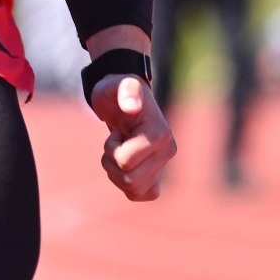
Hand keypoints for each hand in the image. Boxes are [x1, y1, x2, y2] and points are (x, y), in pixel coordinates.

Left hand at [91, 74, 175, 200]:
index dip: (112, 148)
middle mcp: (168, 152)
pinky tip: (124, 166)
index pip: (126, 161)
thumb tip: (132, 106)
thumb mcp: (115, 84)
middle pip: (129, 180)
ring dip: (115, 173)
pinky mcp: (156, 176)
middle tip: (115, 141)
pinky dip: (125, 185)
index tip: (117, 130)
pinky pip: (141, 195)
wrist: (122, 98)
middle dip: (111, 161)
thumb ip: (126, 90)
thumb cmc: (116, 90)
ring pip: (133, 191)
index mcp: (160, 133)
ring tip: (118, 150)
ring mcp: (163, 165)